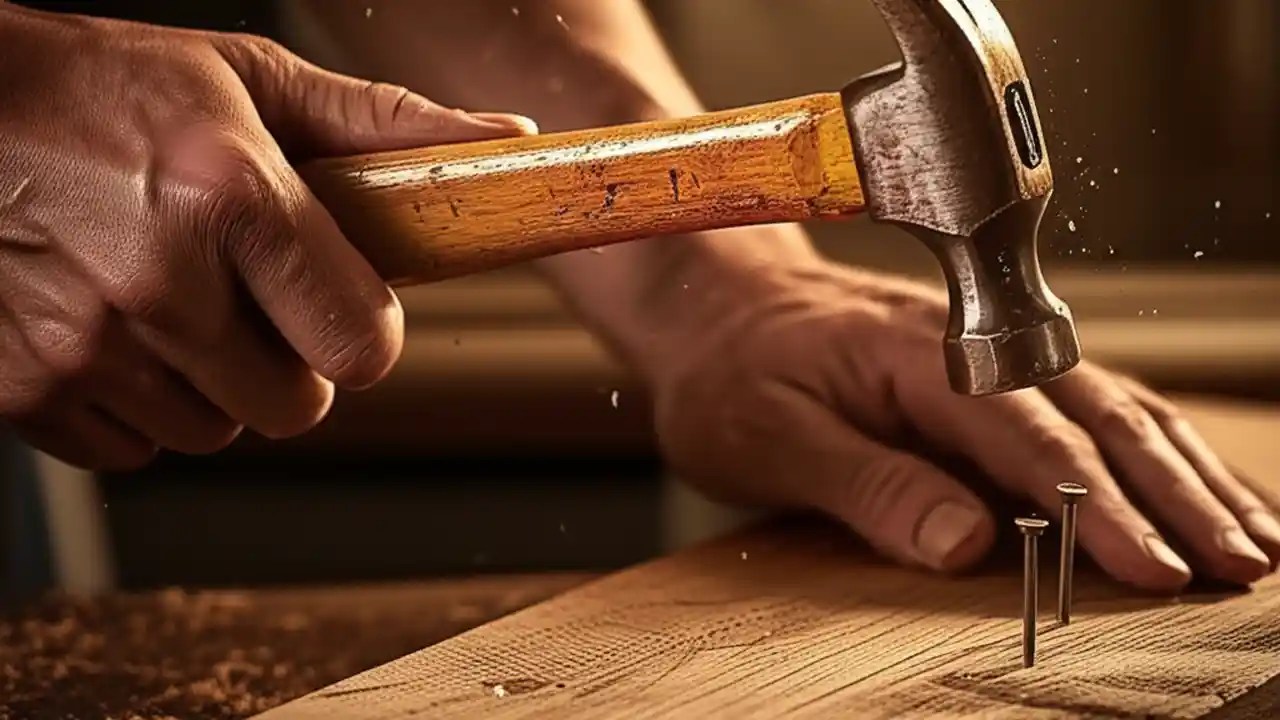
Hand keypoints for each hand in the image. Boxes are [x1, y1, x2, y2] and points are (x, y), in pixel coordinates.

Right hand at [0, 5, 531, 468]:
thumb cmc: (102, 88)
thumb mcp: (252, 80)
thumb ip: (386, 125)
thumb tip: (506, 142)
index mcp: (231, 196)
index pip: (363, 344)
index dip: (362, 331)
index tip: (339, 305)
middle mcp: (159, 280)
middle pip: (298, 407)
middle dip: (292, 363)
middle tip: (249, 298)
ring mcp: (86, 346)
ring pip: (216, 432)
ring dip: (213, 384)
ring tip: (169, 299)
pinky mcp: (27, 392)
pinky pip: (134, 450)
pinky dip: (138, 406)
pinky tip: (116, 329)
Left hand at [652, 260, 1279, 589]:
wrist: (719, 305)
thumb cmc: (730, 371)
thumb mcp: (768, 435)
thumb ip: (866, 483)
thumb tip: (965, 545)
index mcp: (916, 355)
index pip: (1024, 435)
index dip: (1095, 508)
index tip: (1153, 570)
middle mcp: (972, 345)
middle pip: (1097, 416)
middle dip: (1176, 495)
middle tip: (1240, 566)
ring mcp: (991, 353)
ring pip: (1115, 408)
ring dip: (1188, 473)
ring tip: (1253, 539)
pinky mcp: (995, 374)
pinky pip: (1092, 407)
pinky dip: (1157, 451)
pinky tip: (1198, 489)